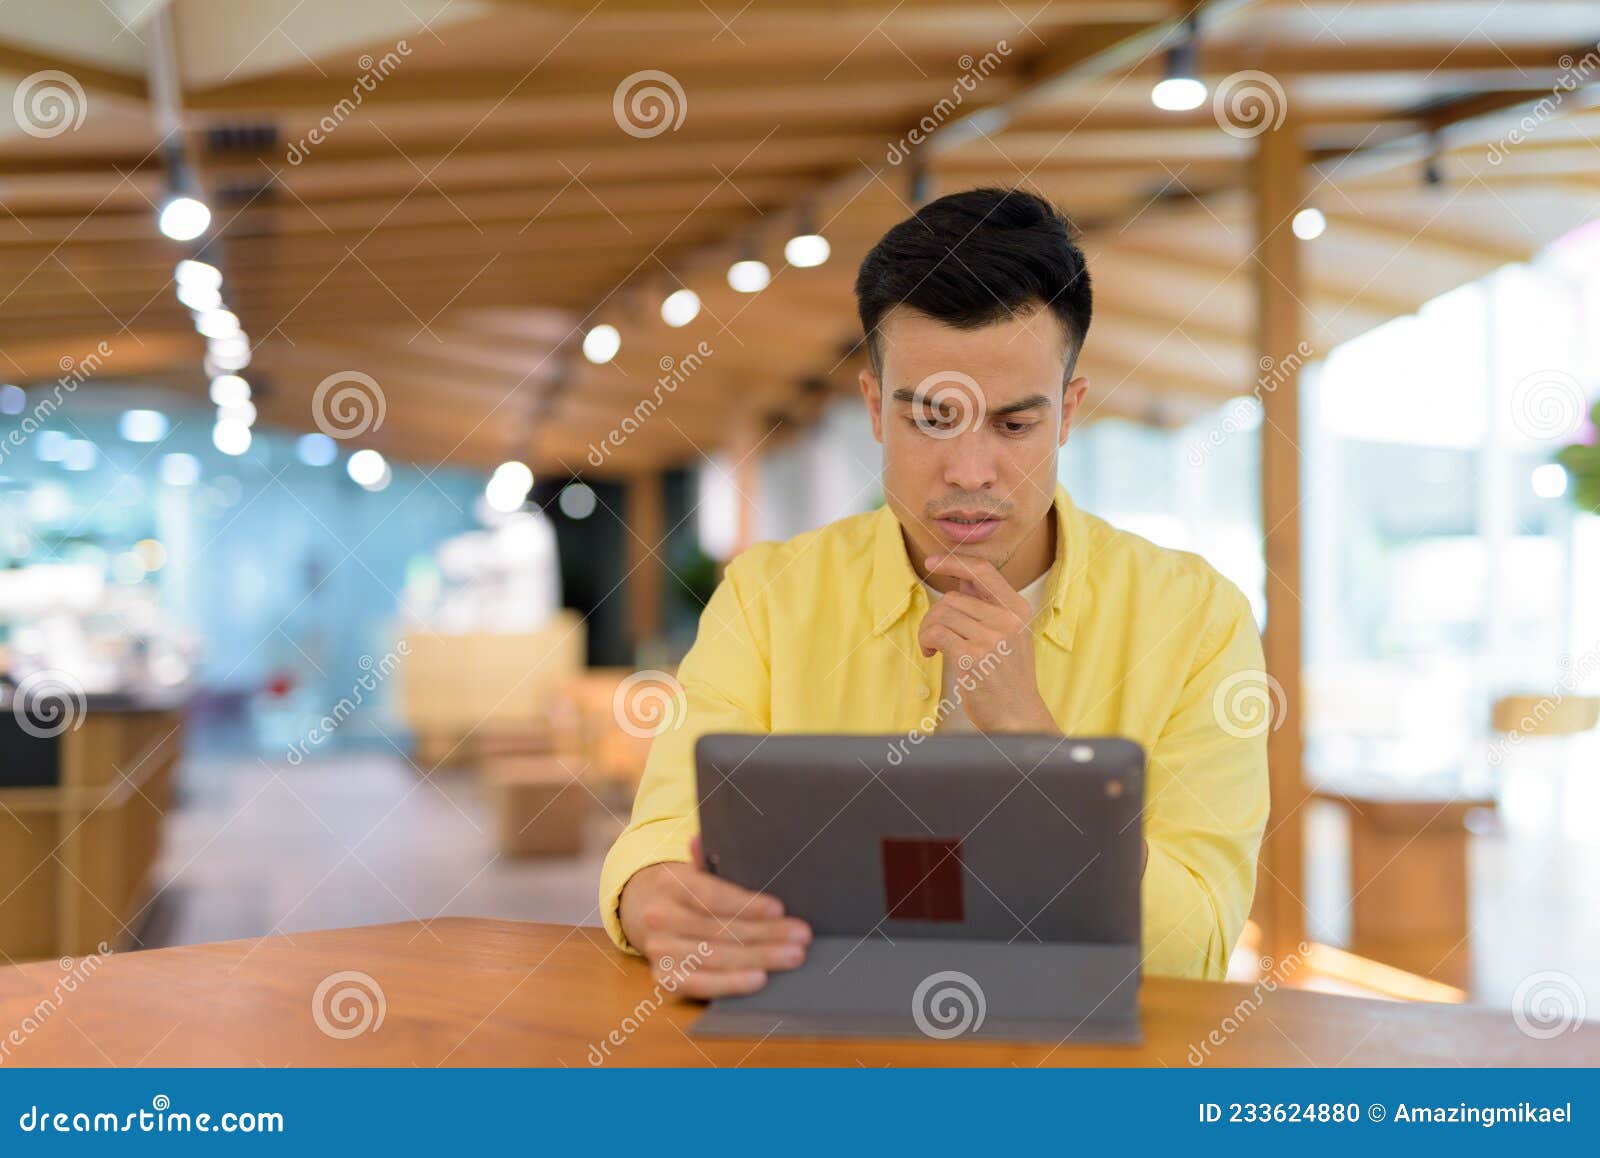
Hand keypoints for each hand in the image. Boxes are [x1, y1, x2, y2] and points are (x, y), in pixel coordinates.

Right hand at [617, 835, 811, 998]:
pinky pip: (701, 984)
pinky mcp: (665, 978)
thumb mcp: (696, 872)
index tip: (779, 909)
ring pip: (715, 956)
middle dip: (765, 934)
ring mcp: (659, 950)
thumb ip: (706, 861)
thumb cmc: (689, 893)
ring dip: (758, 957)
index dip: (746, 904)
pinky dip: (731, 983)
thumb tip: (701, 840)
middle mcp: (659, 917)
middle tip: (801, 936)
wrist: (649, 916)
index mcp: (670, 883)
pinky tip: (759, 979)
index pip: (710, 895)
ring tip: (792, 955)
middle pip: (719, 928)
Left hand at [917, 554, 1058, 732]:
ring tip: (932, 646)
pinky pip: (936, 632)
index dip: (954, 562)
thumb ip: (989, 606)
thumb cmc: (1008, 678)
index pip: (983, 570)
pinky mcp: (973, 657)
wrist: (1018, 717)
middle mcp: (1008, 620)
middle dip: (934, 615)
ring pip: (941, 614)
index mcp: (1018, 609)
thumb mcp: (1010, 635)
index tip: (931, 561)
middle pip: (952, 597)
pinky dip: (926, 640)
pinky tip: (930, 653)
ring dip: (928, 629)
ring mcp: (992, 638)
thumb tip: (963, 577)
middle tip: (934, 636)